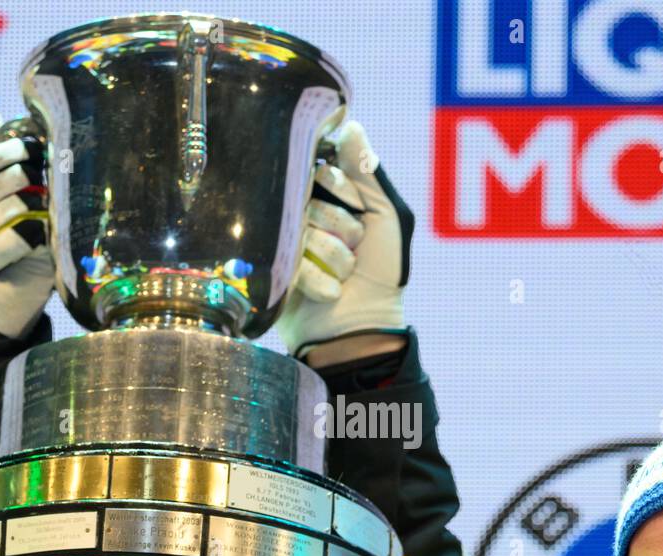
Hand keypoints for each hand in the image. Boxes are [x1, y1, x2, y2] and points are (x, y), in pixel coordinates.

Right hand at [277, 120, 414, 361]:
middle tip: (355, 245)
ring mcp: (285, 243)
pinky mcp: (274, 272)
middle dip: (341, 224)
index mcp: (328, 195)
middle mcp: (302, 214)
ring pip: (303, 229)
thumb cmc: (383, 270)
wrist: (366, 325)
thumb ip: (368, 171)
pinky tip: (330, 293)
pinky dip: (321, 282)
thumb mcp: (387, 216)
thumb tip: (349, 124)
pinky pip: (294, 263)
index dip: (341, 187)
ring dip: (335, 257)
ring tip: (345, 274)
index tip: (358, 208)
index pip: (320, 166)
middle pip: (309, 195)